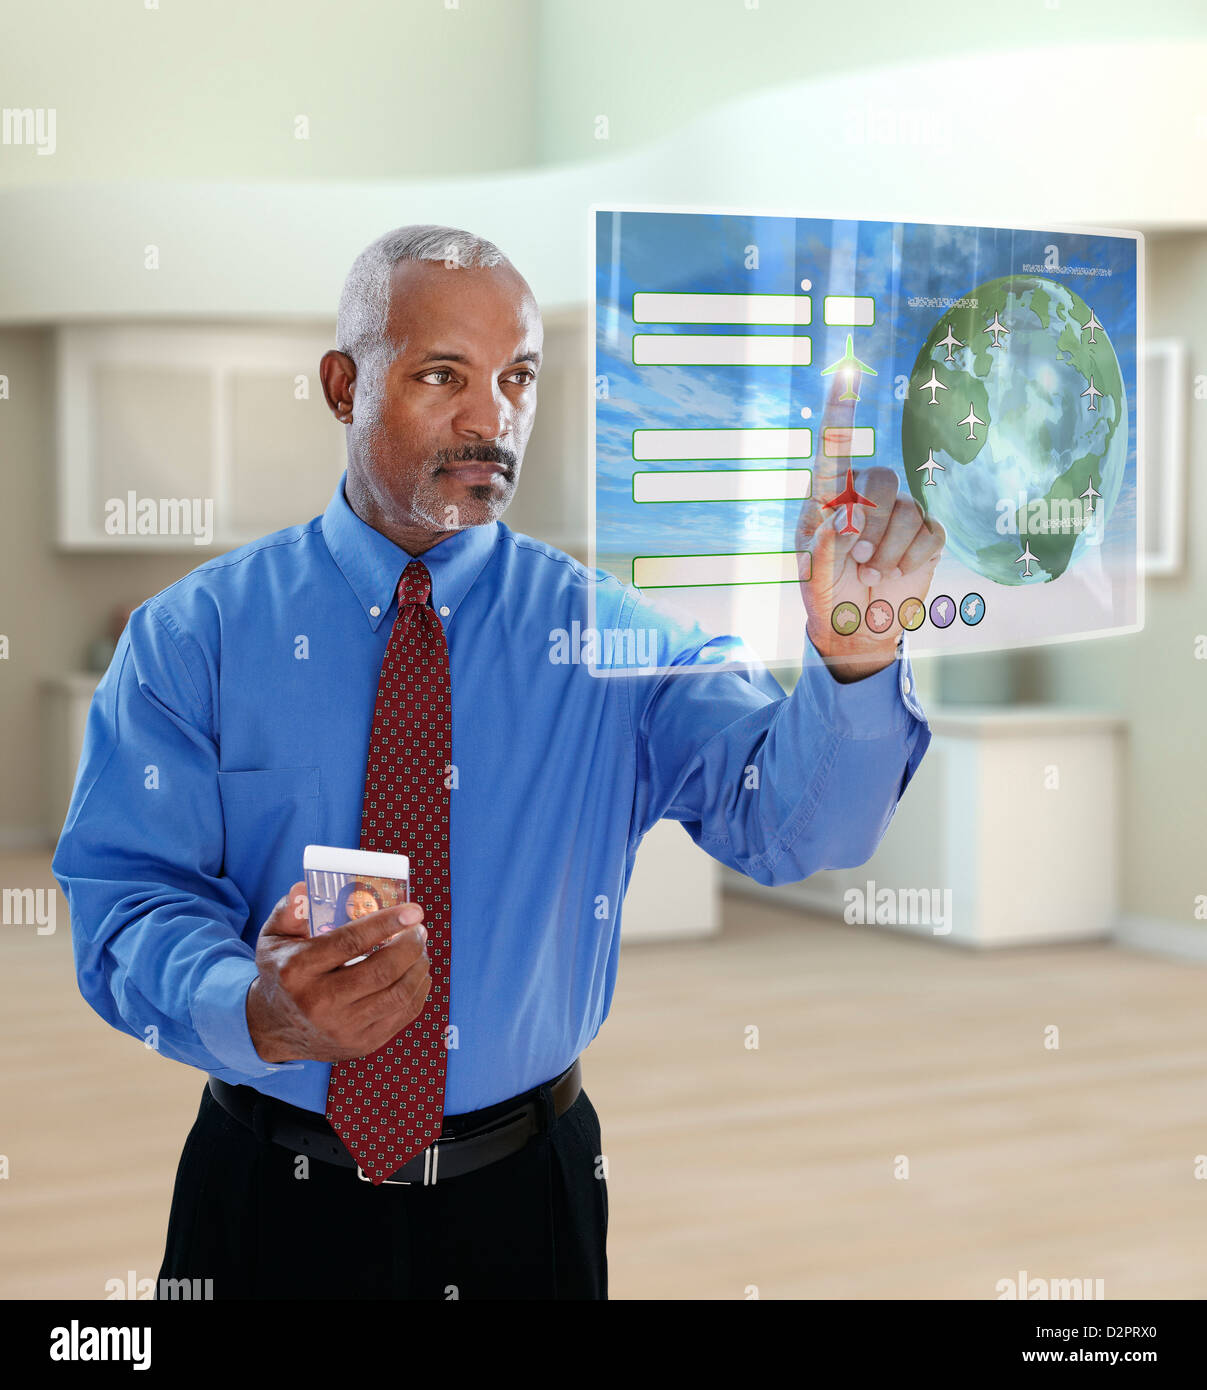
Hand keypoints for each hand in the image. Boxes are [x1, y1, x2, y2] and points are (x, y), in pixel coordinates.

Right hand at [246, 882, 430, 1063]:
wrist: (273, 1028)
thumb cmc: (281, 972)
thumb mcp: (274, 937)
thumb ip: (290, 910)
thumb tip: (306, 888)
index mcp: (298, 970)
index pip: (350, 943)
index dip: (386, 924)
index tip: (414, 910)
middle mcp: (320, 1003)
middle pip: (381, 971)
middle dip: (410, 945)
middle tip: (419, 929)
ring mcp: (343, 1028)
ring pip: (398, 994)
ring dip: (419, 966)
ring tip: (420, 947)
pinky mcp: (361, 1044)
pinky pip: (403, 1015)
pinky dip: (418, 989)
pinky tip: (418, 971)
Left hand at [796, 367, 945, 680]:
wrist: (856, 629)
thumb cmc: (826, 596)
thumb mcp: (812, 578)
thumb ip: (821, 552)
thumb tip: (840, 522)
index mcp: (830, 499)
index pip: (835, 450)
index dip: (842, 412)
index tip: (845, 373)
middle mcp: (867, 496)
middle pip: (881, 480)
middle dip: (872, 522)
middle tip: (858, 559)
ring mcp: (900, 514)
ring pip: (907, 511)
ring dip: (889, 550)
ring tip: (872, 573)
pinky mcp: (926, 535)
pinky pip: (930, 534)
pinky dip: (912, 559)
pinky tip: (896, 574)